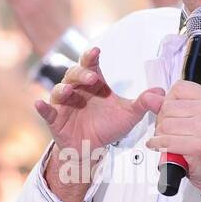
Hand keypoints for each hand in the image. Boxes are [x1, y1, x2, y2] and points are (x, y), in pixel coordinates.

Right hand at [36, 46, 163, 154]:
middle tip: (92, 78)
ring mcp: (64, 104)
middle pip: (74, 75)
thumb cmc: (107, 127)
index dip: (92, 57)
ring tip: (69, 91)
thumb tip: (162, 93)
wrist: (93, 149)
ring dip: (63, 89)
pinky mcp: (55, 119)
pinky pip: (46, 111)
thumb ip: (144, 103)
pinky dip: (42, 108)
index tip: (96, 52)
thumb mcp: (129, 115)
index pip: (91, 65)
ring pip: (59, 90)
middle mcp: (77, 90)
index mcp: (93, 84)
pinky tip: (38, 104)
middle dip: (82, 74)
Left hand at [143, 81, 200, 197]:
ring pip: (164, 125)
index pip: (178, 89)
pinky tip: (162, 148)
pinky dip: (159, 146)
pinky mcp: (198, 146)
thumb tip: (150, 97)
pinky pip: (166, 141)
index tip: (172, 114)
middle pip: (168, 107)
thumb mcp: (197, 118)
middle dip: (162, 121)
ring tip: (168, 140)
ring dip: (160, 135)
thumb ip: (173, 105)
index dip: (169, 102)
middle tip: (170, 132)